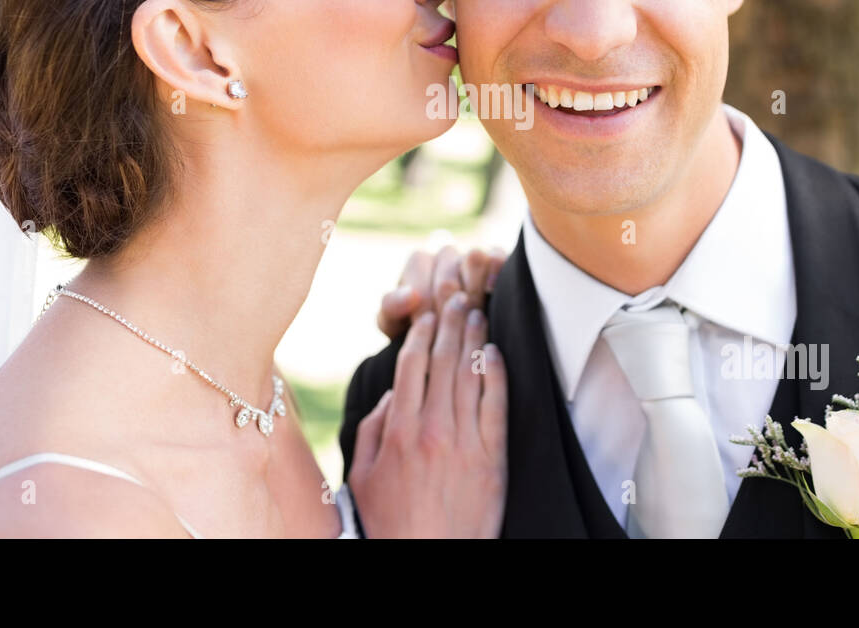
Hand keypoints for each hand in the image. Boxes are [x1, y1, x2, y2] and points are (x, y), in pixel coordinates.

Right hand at [349, 291, 506, 537]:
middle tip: (456, 297)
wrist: (430, 561)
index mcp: (398, 431)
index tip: (426, 313)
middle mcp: (431, 430)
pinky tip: (494, 353)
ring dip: (473, 338)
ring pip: (469, 376)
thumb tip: (392, 393)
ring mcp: (464, 442)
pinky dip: (495, 374)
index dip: (420, 334)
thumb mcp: (363, 476)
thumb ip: (373, 429)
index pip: (411, 366)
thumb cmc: (392, 523)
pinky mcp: (492, 458)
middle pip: (442, 362)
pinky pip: (495, 405)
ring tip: (476, 311)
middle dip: (449, 323)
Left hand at [377, 245, 506, 339]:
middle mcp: (446, 253)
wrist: (446, 338)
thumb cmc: (417, 326)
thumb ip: (392, 308)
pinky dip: (495, 271)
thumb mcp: (395, 322)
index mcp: (419, 262)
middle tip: (451, 338)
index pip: (421, 291)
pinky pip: (497, 257)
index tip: (430, 339)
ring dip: (472, 292)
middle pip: (447, 282)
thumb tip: (411, 295)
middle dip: (447, 316)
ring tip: (471, 315)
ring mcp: (472, 255)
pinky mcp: (498, 260)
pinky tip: (490, 290)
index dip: (425, 320)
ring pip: (472, 260)